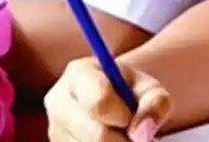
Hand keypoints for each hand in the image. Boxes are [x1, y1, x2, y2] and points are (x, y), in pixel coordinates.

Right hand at [46, 57, 171, 141]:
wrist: (113, 105)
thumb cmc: (131, 93)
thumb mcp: (149, 88)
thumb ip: (154, 102)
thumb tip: (142, 133)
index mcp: (79, 73)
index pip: (99, 102)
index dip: (123, 116)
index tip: (130, 117)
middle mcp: (58, 101)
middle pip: (96, 135)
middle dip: (123, 139)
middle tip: (132, 135)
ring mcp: (54, 130)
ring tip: (119, 135)